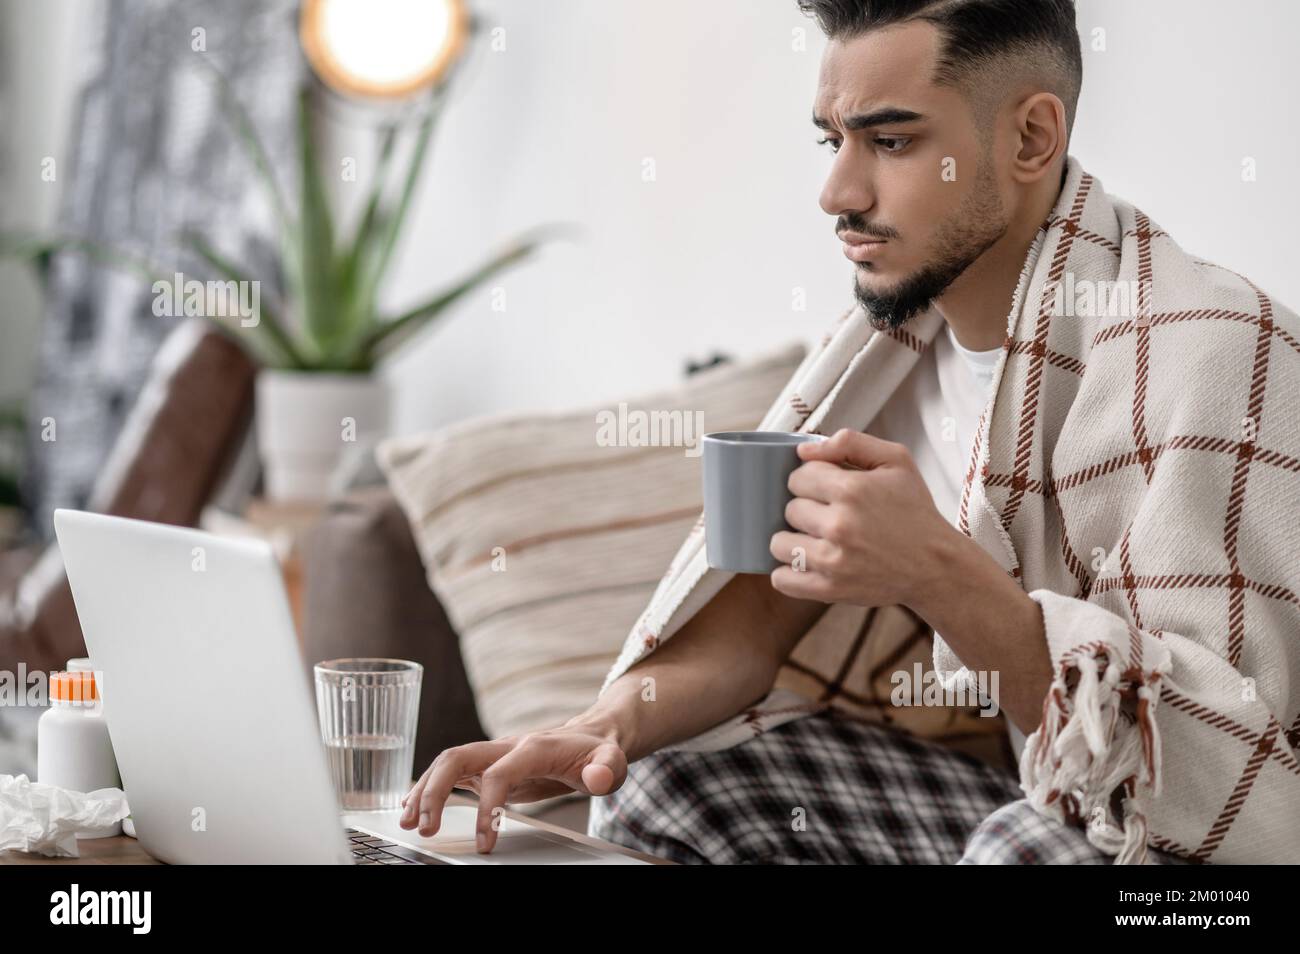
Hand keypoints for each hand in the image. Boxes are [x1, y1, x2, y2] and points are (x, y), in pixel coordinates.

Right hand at [398, 720, 628, 853]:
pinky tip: (413, 806)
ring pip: (448, 762)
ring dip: (424, 790)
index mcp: (533, 747)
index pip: (499, 773)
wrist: (592, 735)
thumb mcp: (612, 761)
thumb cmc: (598, 751)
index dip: (488, 808)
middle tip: (426, 829)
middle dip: (435, 791)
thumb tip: (598, 778)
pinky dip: (429, 787)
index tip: (485, 842)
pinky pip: (452, 771)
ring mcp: (494, 753)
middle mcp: (506, 745)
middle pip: (458, 757)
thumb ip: (607, 770)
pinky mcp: (488, 764)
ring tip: (408, 822)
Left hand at [768, 427, 952, 607]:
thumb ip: (850, 443)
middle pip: (790, 509)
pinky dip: (788, 572)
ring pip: (779, 543)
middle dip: (806, 508)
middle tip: (829, 515)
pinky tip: (806, 563)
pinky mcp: (830, 590)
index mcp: (852, 490)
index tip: (827, 489)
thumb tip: (803, 450)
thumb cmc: (914, 509)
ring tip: (815, 539)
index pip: (798, 477)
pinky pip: (783, 579)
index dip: (811, 480)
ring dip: (793, 540)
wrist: (935, 564)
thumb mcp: (896, 460)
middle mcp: (839, 525)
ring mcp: (833, 561)